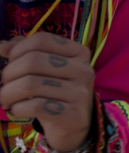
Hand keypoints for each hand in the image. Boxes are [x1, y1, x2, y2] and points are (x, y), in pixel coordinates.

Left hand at [0, 33, 94, 151]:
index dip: (17, 50)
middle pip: (33, 61)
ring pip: (31, 84)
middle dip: (9, 74)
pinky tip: (18, 110)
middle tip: (5, 85)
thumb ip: (25, 54)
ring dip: (8, 94)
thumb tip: (2, 46)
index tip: (10, 63)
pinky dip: (18, 108)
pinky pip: (36, 106)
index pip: (41, 40)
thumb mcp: (46, 70)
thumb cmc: (55, 92)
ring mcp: (80, 92)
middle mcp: (83, 69)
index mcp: (78, 52)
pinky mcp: (73, 114)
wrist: (73, 125)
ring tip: (7, 100)